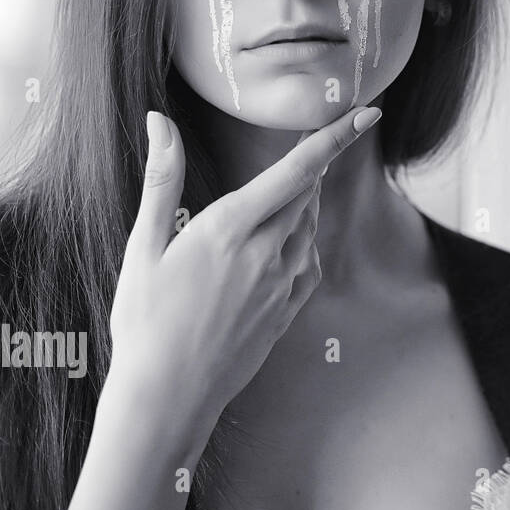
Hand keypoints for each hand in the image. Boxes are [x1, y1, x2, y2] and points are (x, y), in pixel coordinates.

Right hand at [106, 104, 381, 422]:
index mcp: (231, 230)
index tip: (366, 113)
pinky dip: (303, 243)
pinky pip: (309, 264)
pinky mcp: (287, 310)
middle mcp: (266, 254)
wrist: (166, 396)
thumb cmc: (144, 320)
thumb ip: (162, 179)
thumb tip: (159, 121)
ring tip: (286, 194)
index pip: (296, 171)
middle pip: (307, 194)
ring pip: (308, 228)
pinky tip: (285, 243)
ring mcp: (282, 285)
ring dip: (304, 204)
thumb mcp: (144, 246)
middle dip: (311, 167)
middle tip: (312, 144)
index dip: (334, 138)